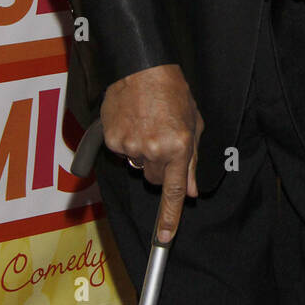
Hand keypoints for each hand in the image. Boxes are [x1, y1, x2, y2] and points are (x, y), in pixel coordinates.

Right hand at [101, 64, 203, 243]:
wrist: (142, 67)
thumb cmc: (171, 90)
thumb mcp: (193, 123)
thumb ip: (191, 160)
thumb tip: (191, 190)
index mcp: (177, 146)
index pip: (174, 191)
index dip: (169, 217)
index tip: (165, 237)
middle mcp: (153, 150)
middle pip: (154, 178)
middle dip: (160, 166)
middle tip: (161, 138)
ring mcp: (130, 146)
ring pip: (138, 165)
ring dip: (143, 153)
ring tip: (147, 123)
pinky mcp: (112, 139)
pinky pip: (121, 152)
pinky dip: (126, 142)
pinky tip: (132, 121)